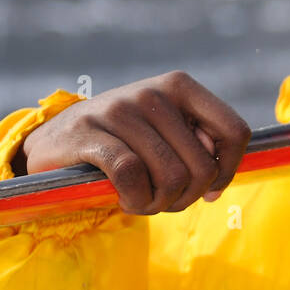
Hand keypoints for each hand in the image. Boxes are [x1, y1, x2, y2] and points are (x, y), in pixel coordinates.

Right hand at [16, 72, 250, 214]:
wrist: (55, 143)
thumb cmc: (121, 145)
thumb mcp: (164, 135)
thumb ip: (197, 147)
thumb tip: (217, 179)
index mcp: (180, 87)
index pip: (235, 130)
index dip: (228, 170)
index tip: (209, 190)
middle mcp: (153, 91)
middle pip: (202, 165)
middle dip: (186, 197)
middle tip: (163, 201)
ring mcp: (119, 108)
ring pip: (170, 175)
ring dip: (158, 203)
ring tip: (141, 200)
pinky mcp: (88, 132)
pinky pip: (131, 175)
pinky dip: (134, 199)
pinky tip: (125, 200)